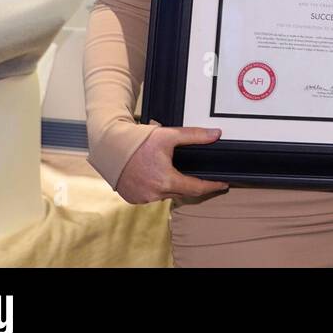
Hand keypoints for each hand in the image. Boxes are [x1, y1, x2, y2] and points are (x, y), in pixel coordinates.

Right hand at [115, 125, 229, 203]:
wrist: (110, 146)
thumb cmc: (138, 141)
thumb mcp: (169, 135)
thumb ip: (194, 136)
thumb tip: (216, 134)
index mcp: (166, 180)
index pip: (196, 188)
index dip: (211, 186)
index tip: (222, 185)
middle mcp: (154, 193)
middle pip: (182, 192)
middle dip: (193, 185)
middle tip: (203, 179)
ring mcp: (142, 198)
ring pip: (166, 194)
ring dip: (173, 186)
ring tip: (176, 174)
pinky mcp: (133, 198)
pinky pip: (151, 196)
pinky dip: (157, 189)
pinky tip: (158, 178)